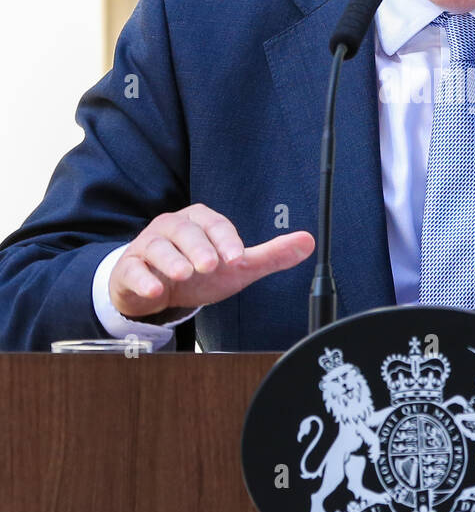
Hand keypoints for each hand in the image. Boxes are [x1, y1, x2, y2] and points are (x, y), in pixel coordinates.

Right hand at [108, 204, 314, 320]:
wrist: (154, 289)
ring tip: (184, 274)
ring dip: (171, 260)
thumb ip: (270, 255)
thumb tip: (308, 241)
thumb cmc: (196, 272)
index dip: (227, 240)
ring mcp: (148, 246)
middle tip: (210, 265)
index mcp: (200, 222)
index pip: (215, 224)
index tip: (238, 257)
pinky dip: (142, 279)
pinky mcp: (129, 268)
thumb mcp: (236, 266)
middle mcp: (172, 228)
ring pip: (158, 247)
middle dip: (199, 247)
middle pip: (184, 231)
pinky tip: (154, 290)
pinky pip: (133, 269)